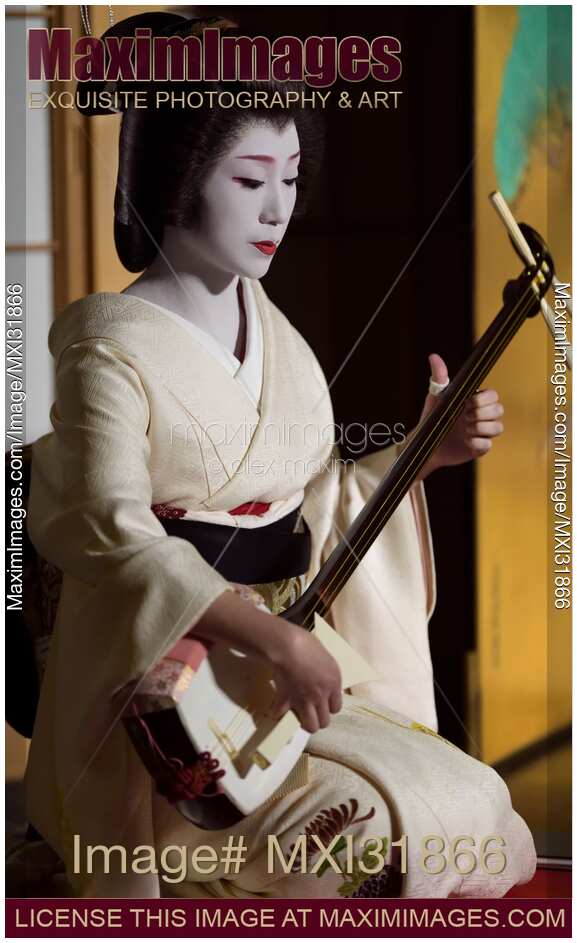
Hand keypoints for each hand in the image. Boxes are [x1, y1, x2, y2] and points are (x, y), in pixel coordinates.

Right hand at [192, 590, 341, 733]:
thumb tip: (325, 681)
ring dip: (304, 722)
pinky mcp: (286, 700)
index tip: (321, 702)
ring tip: (298, 714)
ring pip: (310, 726)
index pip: (336, 708)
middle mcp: (321, 695)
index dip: (328, 707)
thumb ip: (327, 673)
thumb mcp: (325, 656)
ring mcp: (304, 700)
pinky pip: (282, 715)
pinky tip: (278, 708)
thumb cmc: (306, 642)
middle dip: (317, 718)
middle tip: (310, 710)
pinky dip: (279, 713)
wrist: (286, 644)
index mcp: (333, 683)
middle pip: (324, 722)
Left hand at [417, 353, 504, 476]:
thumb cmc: (432, 417)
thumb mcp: (436, 396)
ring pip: (498, 428)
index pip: (493, 395)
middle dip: (483, 413)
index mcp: (475, 402)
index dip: (484, 399)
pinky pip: (488, 445)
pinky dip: (478, 443)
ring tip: (465, 430)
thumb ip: (439, 377)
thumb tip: (433, 356)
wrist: (424, 443)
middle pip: (499, 410)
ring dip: (481, 428)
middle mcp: (482, 416)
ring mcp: (482, 433)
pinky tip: (466, 441)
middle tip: (465, 416)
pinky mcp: (479, 448)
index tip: (467, 402)